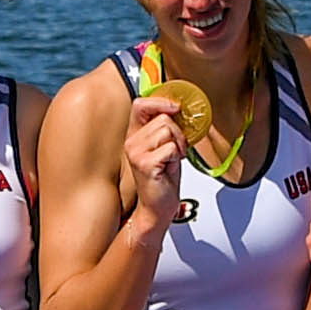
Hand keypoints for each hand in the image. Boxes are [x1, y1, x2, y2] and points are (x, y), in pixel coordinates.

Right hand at [122, 93, 188, 227]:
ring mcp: (136, 152)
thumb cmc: (163, 179)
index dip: (160, 102)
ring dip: (179, 145)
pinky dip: (177, 157)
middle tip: (176, 151)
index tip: (175, 108)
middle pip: (163, 118)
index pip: (140, 104)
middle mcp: (131, 141)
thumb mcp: (165, 147)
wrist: (158, 207)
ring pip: (168, 130)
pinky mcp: (145, 163)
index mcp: (135, 135)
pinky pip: (171, 147)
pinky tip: (169, 168)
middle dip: (178, 133)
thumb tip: (178, 109)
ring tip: (172, 159)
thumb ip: (166, 128)